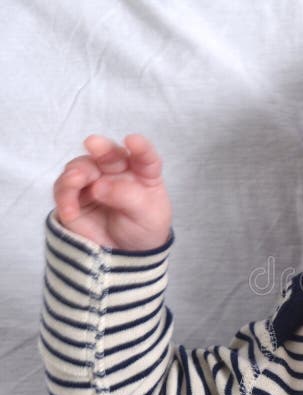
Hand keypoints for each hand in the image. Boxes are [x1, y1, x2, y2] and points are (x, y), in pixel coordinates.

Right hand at [53, 134, 171, 249]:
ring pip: (80, 168)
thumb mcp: (146, 215)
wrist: (125, 253)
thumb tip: (98, 186)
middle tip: (93, 144)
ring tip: (75, 181)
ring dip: (76, 172)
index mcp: (143, 173)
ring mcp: (94, 181)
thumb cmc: (144, 228)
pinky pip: (63, 190)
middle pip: (108, 155)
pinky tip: (70, 210)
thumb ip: (127, 197)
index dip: (140, 147)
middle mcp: (117, 172)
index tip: (132, 141)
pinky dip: (64, 196)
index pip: (145, 157)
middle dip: (101, 148)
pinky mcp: (74, 196)